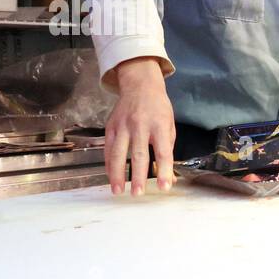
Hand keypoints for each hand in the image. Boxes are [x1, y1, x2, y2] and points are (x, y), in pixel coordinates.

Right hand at [105, 57, 175, 195]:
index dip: (165, 171)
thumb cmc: (158, 108)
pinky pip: (108, 149)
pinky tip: (111, 177)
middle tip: (138, 194)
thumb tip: (171, 176)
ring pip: (118, 153)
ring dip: (117, 174)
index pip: (163, 152)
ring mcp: (123, 126)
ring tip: (118, 190)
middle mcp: (140, 125)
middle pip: (138, 155)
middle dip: (138, 176)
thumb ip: (168, 149)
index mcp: (159, 125)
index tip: (165, 187)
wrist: (140, 85)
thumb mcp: (170, 125)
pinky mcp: (111, 127)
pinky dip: (109, 165)